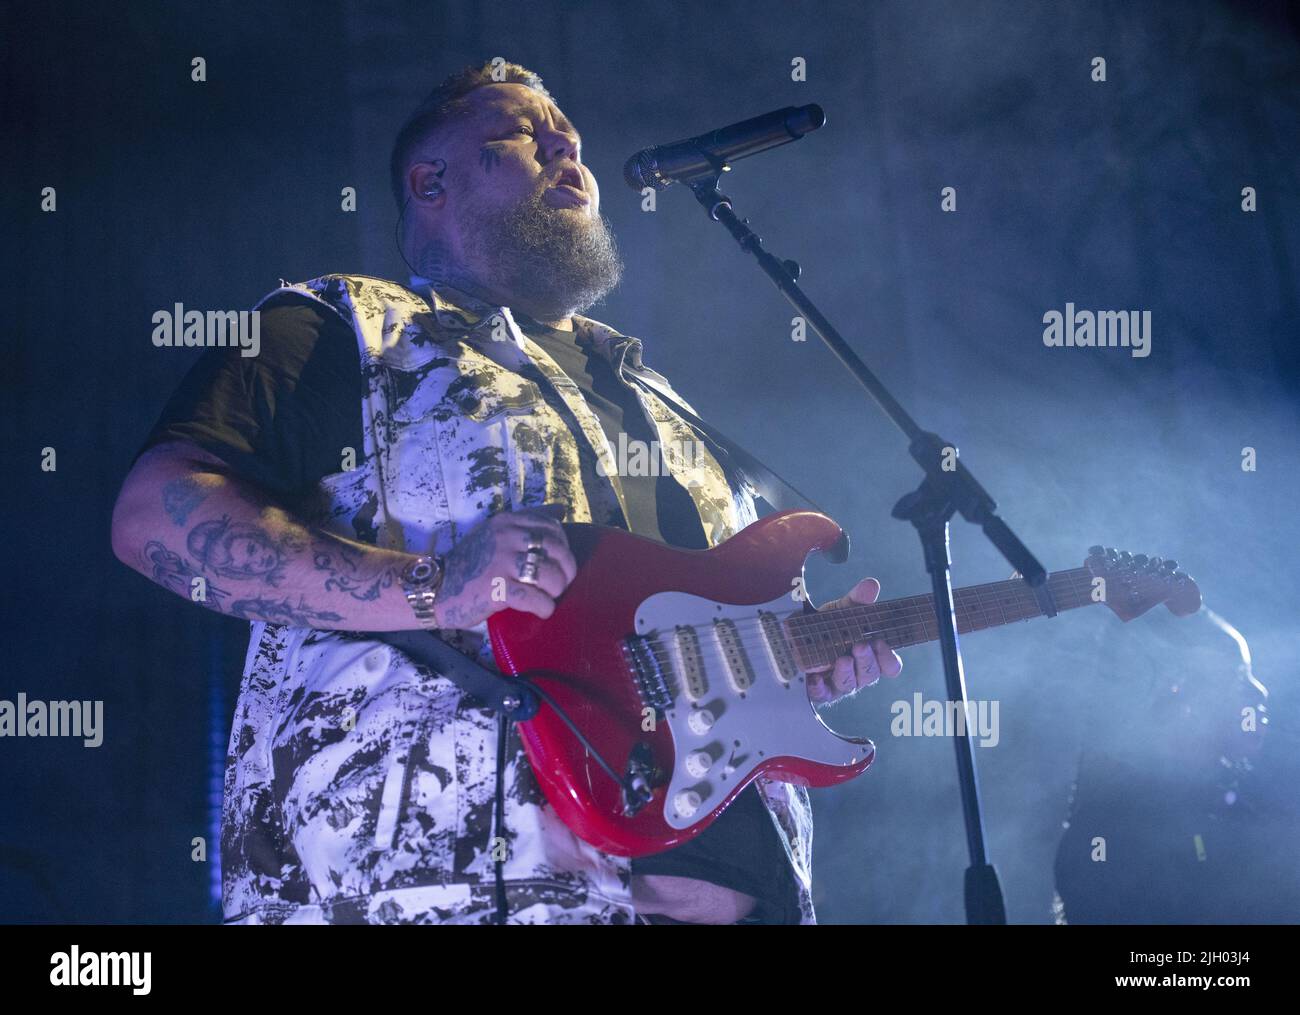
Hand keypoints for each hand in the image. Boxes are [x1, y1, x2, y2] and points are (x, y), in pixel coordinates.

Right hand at [431, 503, 577, 629]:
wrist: (436, 587)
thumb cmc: (469, 563)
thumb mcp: (495, 533)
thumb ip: (525, 522)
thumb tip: (561, 510)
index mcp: (507, 522)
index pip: (552, 527)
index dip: (563, 546)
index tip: (558, 562)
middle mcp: (507, 537)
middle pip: (557, 550)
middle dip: (566, 570)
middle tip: (559, 584)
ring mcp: (503, 562)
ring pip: (551, 575)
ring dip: (555, 590)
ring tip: (547, 597)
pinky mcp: (499, 588)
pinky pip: (537, 599)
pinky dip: (544, 607)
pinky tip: (540, 610)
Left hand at [804, 577, 902, 703]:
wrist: (800, 634)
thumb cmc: (831, 626)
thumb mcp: (843, 610)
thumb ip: (857, 600)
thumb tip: (871, 585)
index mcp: (872, 656)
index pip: (890, 666)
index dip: (888, 658)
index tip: (881, 642)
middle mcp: (859, 673)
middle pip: (870, 675)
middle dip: (867, 660)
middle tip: (861, 645)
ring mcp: (840, 683)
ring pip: (850, 685)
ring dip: (847, 672)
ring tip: (842, 659)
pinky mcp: (820, 690)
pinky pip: (822, 695)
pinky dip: (820, 688)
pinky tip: (815, 678)